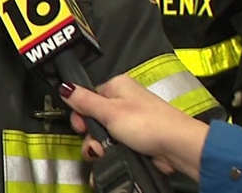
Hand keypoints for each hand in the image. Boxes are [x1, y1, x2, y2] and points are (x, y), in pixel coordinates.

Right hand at [62, 75, 209, 181]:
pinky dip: (115, 151)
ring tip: (111, 150)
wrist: (176, 146)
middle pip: (94, 119)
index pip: (87, 98)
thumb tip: (65, 87)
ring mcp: (131, 120)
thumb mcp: (109, 112)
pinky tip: (118, 155)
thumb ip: (84, 101)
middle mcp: (124, 101)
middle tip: (99, 142)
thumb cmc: (150, 123)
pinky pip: (116, 144)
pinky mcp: (136, 137)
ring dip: (103, 146)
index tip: (82, 127)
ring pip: (104, 134)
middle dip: (93, 135)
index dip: (82, 115)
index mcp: (117, 86)